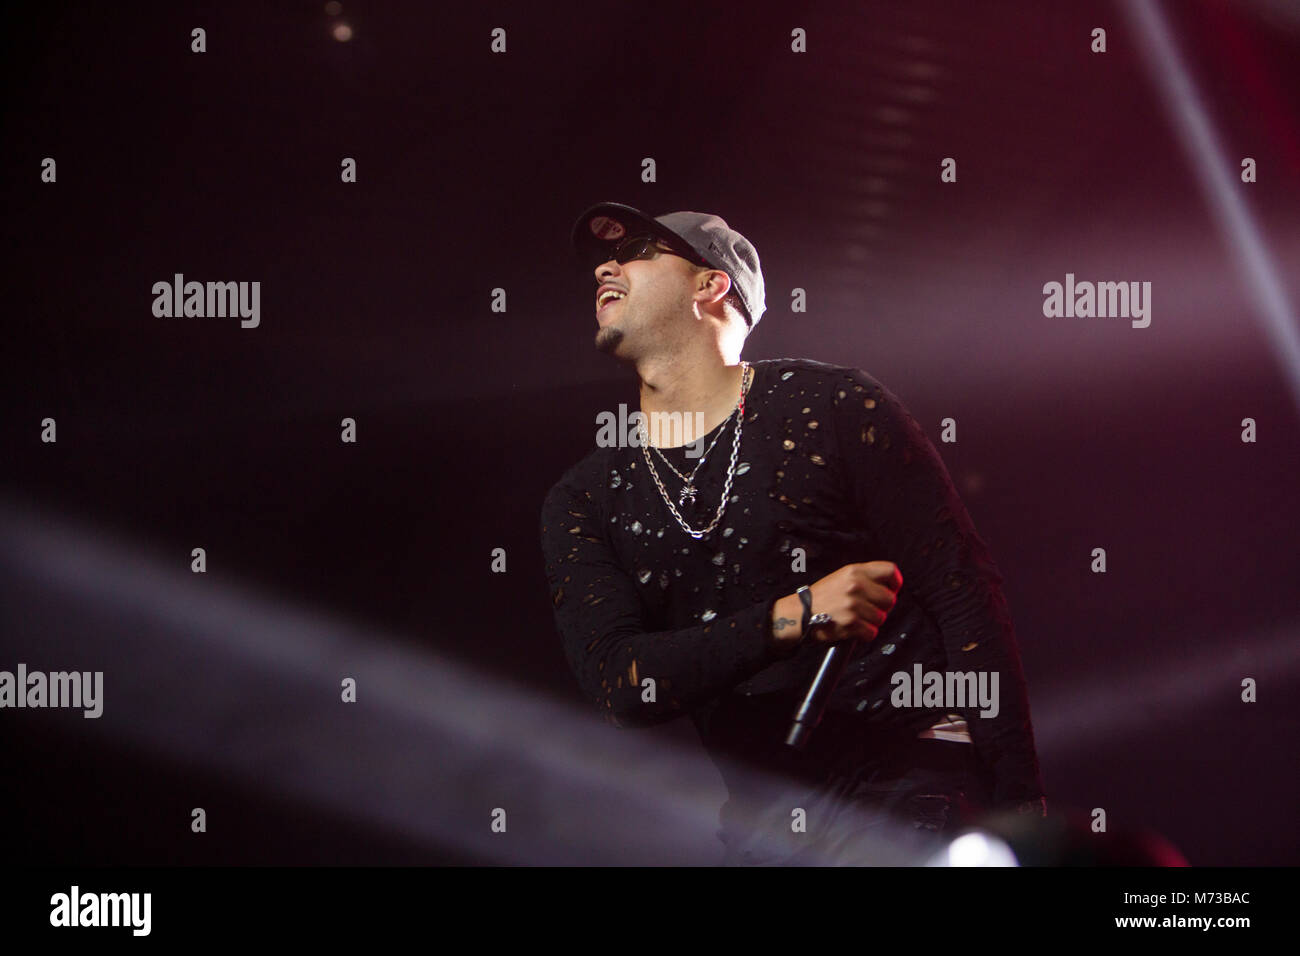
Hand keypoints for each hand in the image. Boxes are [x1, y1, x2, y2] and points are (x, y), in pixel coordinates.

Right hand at [770, 561, 901, 651]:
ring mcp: (854, 605)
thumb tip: (890, 588)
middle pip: (890, 599)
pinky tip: (853, 629)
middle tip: (869, 609)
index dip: (895, 583)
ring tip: (857, 619)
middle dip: (883, 607)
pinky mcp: (851, 623)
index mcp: (855, 571)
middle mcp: (856, 586)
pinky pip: (872, 632)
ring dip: (872, 622)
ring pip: (882, 618)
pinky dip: (865, 634)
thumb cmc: (822, 597)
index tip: (892, 590)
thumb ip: (865, 578)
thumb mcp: (842, 577)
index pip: (890, 571)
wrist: (799, 614)